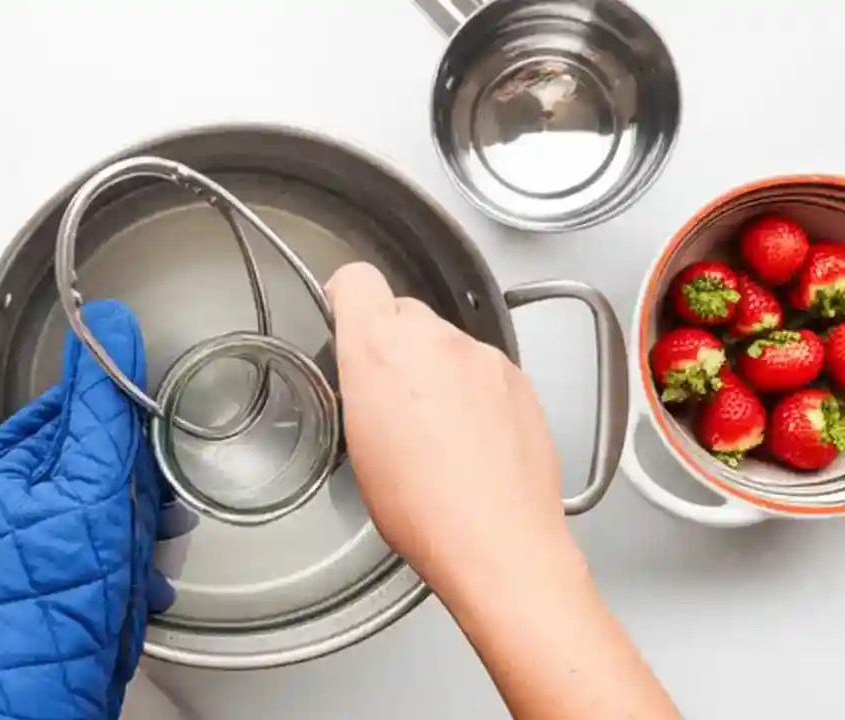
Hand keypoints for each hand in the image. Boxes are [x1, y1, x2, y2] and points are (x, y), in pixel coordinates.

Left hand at [0, 300, 173, 719]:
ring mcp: (54, 541)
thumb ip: (102, 402)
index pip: (84, 408)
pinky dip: (140, 573)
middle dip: (138, 493)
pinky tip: (137, 591)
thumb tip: (111, 321)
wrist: (42, 688)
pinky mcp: (77, 581)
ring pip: (126, 510)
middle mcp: (28, 498)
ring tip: (136, 564)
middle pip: (111, 461)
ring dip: (144, 537)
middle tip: (138, 518)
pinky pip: (126, 556)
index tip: (141, 454)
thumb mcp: (84, 478)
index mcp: (14, 461)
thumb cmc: (47, 589)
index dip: (124, 430)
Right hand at [326, 262, 568, 592]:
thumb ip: (362, 386)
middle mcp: (433, 339)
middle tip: (390, 395)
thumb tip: (369, 373)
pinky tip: (471, 437)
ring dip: (436, 368)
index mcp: (380, 350)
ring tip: (436, 428)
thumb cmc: (421, 508)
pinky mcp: (517, 377)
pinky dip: (472, 389)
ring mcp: (481, 356)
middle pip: (404, 310)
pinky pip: (482, 367)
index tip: (346, 320)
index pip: (358, 280)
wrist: (497, 540)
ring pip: (445, 341)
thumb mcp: (359, 446)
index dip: (347, 297)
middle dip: (394, 343)